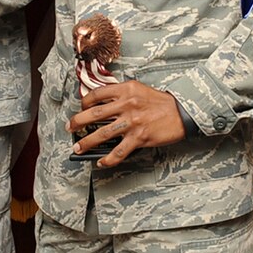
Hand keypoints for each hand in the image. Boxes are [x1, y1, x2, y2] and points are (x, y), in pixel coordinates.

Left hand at [68, 80, 185, 169]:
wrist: (182, 112)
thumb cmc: (161, 102)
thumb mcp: (139, 89)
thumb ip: (121, 94)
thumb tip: (101, 104)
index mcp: (126, 90)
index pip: (97, 94)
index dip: (84, 102)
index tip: (81, 108)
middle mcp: (127, 104)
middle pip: (94, 114)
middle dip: (77, 122)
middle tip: (70, 128)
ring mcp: (132, 122)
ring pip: (102, 134)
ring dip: (86, 143)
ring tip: (78, 148)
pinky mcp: (139, 137)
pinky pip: (119, 151)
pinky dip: (108, 159)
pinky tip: (101, 162)